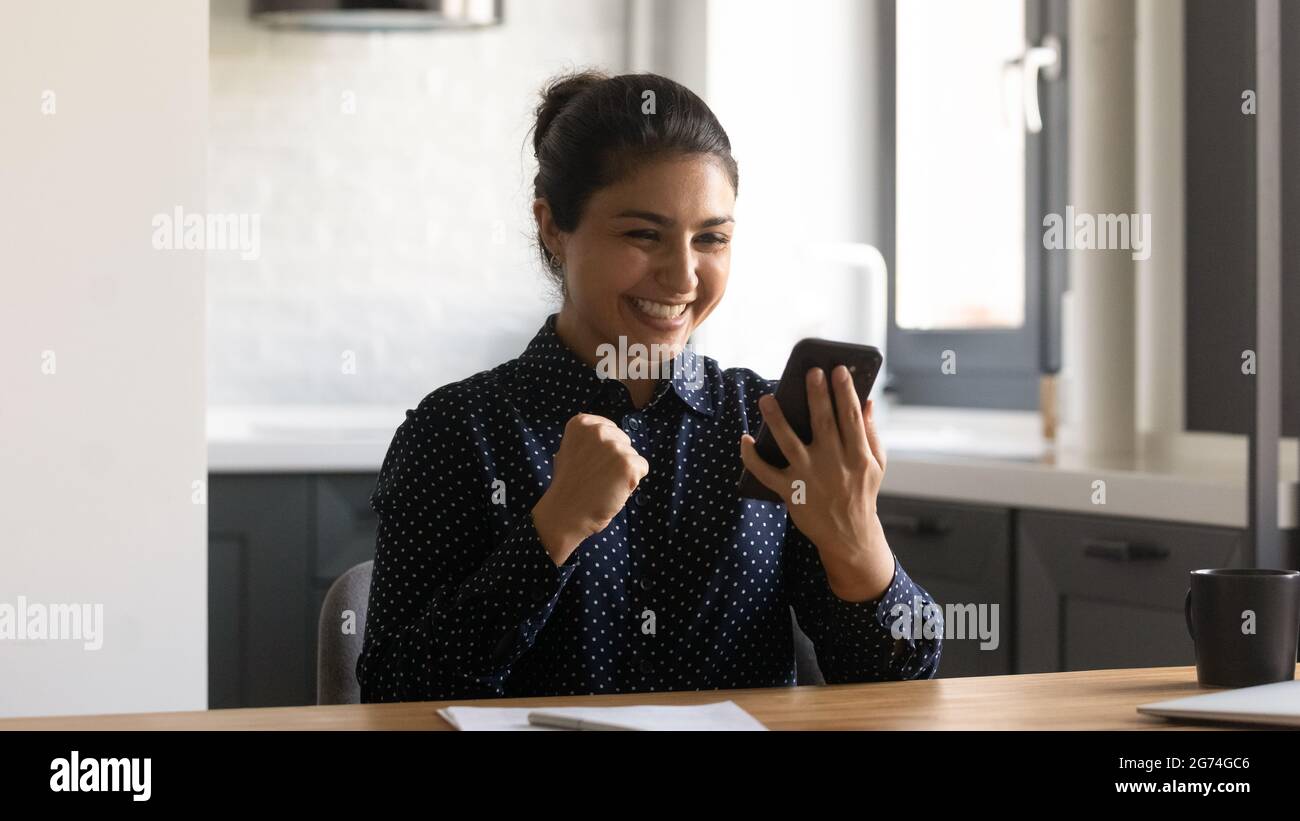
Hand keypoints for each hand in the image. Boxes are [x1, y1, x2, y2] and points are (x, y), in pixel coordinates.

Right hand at [533, 413, 649, 565]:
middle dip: (615, 459)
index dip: (603, 450)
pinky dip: (632, 482)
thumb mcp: (568, 450)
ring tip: (602, 484)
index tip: (588, 463)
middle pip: (624, 440)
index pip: (610, 429)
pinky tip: (613, 489)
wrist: (566, 513)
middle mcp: (598, 430)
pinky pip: (642, 468)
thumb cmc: (568, 485)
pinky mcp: (628, 464)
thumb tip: (609, 433)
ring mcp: (614, 446)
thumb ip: (588, 438)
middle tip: (596, 476)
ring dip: (623, 471)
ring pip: (633, 455)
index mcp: (582, 423)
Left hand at [738, 365, 893, 600]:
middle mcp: (834, 464)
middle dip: (816, 396)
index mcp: (858, 456)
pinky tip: (745, 439)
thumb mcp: (876, 465)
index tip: (838, 370)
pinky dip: (752, 457)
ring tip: (766, 398)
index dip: (845, 392)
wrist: (850, 536)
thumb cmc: (862, 494)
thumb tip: (867, 401)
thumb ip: (870, 433)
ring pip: (789, 443)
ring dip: (776, 419)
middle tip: (810, 371)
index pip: (851, 417)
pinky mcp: (791, 493)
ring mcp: (810, 478)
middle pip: (823, 424)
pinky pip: (766, 472)